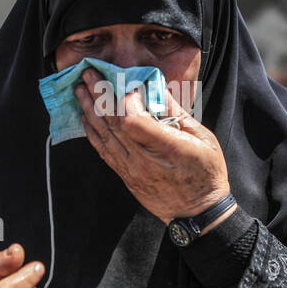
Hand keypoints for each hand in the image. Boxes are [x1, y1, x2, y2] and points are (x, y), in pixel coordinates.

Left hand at [75, 68, 228, 222]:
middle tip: (88, 73)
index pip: (134, 120)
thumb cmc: (206, 173)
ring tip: (80, 90)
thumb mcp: (202, 138)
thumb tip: (157, 89)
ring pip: (104, 136)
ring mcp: (132, 170)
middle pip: (114, 123)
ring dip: (90, 110)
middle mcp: (144, 160)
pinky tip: (86, 118)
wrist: (197, 213)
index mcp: (168, 148)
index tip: (127, 82)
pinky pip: (103, 152)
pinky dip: (93, 133)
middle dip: (99, 95)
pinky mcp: (126, 176)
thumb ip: (177, 113)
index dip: (126, 99)